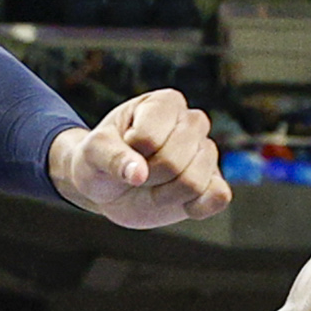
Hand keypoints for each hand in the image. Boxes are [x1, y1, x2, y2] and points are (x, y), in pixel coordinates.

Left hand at [47, 89, 228, 230]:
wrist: (109, 188)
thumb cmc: (101, 161)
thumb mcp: (92, 153)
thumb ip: (111, 158)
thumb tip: (139, 174)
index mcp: (164, 103)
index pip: (149, 138)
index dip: (130, 153)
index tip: (123, 149)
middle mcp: (192, 122)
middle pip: (173, 162)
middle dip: (147, 177)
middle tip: (137, 172)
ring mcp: (206, 152)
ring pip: (194, 182)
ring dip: (164, 194)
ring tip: (153, 185)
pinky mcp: (214, 182)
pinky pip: (219, 197)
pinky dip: (195, 207)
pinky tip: (177, 203)